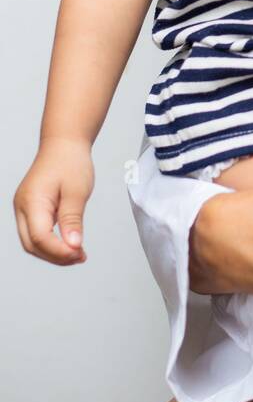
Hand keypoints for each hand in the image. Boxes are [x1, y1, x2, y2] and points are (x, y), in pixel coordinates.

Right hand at [14, 136, 93, 265]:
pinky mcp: (31, 209)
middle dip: (56, 256)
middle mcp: (23, 207)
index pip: (40, 237)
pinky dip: (52, 242)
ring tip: (78, 254)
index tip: (79, 254)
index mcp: (32, 201)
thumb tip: (73, 245)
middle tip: (80, 257)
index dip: (59, 251)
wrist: (64, 144)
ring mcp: (24, 208)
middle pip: (32, 245)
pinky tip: (70, 244)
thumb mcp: (77, 191)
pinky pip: (37, 233)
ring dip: (54, 252)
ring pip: (32, 242)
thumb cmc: (70, 162)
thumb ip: (73, 219)